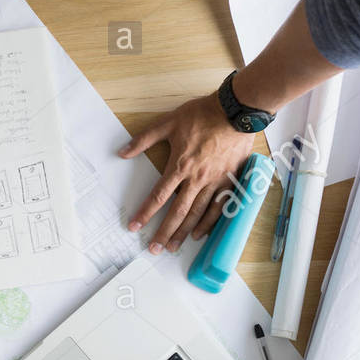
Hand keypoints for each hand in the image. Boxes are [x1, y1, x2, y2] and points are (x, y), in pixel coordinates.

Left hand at [120, 93, 257, 252]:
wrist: (236, 111)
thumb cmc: (203, 115)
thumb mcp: (169, 122)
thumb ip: (144, 139)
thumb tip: (122, 151)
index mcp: (180, 166)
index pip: (159, 196)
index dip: (145, 212)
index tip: (134, 226)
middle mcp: (197, 178)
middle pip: (177, 212)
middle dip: (163, 232)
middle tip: (153, 249)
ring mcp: (215, 182)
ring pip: (197, 214)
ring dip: (184, 233)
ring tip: (172, 247)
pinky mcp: (230, 181)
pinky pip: (219, 208)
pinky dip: (209, 223)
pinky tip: (200, 234)